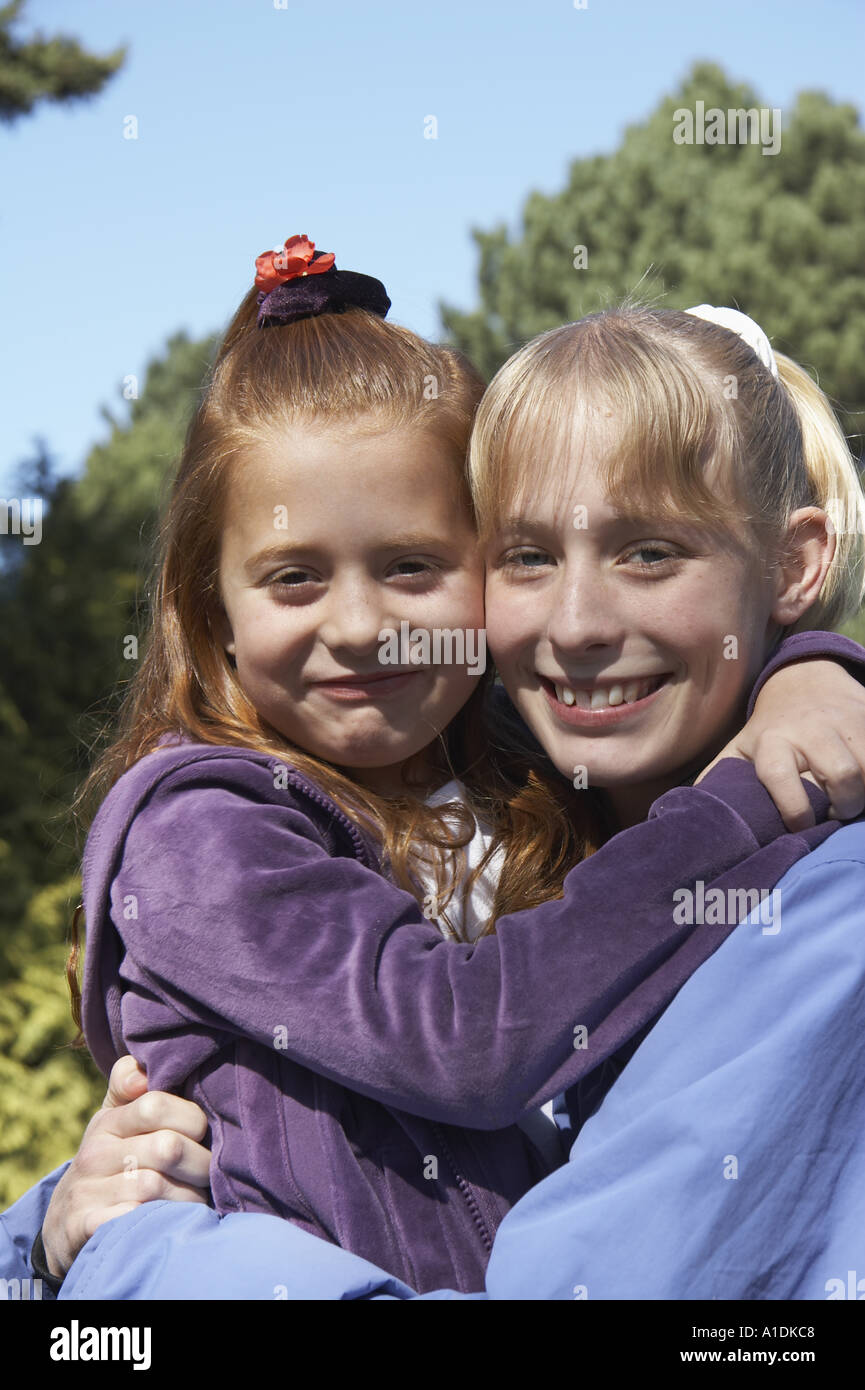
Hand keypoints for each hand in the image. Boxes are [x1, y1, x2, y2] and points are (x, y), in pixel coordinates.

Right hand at [41, 1055, 210, 1277]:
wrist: (66, 1222)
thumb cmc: (110, 1161)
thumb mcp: (115, 1120)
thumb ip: (129, 1085)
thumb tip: (140, 1070)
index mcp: (108, 1122)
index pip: (156, 1105)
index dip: (192, 1119)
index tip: (202, 1135)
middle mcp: (94, 1153)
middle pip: (166, 1147)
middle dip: (200, 1163)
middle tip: (209, 1174)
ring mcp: (86, 1192)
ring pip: (156, 1188)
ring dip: (189, 1198)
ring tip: (197, 1200)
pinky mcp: (85, 1228)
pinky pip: (132, 1221)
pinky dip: (158, 1222)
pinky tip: (170, 1221)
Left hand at [696, 659, 864, 831]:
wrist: (803, 679)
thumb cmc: (770, 728)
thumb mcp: (741, 748)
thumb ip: (721, 778)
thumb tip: (696, 813)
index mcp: (772, 740)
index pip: (782, 777)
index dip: (794, 809)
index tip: (801, 826)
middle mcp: (810, 728)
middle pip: (842, 775)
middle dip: (845, 805)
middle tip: (836, 813)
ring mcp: (844, 720)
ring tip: (852, 798)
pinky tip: (863, 779)